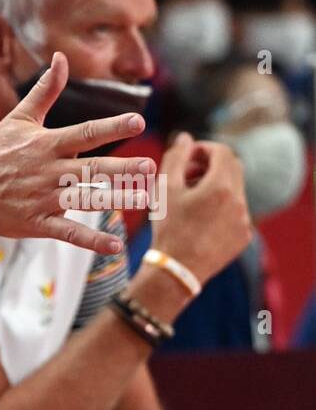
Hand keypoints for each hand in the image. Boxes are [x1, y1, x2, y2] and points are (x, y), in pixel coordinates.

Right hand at [0, 52, 152, 254]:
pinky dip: (91, 242)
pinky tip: (114, 246)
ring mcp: (42, 199)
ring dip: (114, 200)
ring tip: (142, 200)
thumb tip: (61, 58)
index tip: (138, 121)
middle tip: (148, 167)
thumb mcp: (19, 117)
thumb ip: (45, 90)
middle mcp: (47, 172)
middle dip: (120, 168)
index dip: (111, 127)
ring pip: (84, 200)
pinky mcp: (36, 223)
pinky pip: (67, 233)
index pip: (84, 133)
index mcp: (45, 144)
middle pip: (90, 168)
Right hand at [150, 133, 250, 284]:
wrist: (175, 271)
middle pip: (232, 169)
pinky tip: (199, 219)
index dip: (204, 149)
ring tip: (190, 198)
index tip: (187, 156)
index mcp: (221, 187)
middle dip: (211, 166)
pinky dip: (221, 207)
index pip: (222, 151)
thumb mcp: (164, 190)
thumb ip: (176, 158)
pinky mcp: (243, 236)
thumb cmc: (167, 229)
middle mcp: (239, 201)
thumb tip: (185, 138)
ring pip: (234, 191)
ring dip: (216, 187)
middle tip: (188, 174)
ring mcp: (244, 220)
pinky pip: (236, 212)